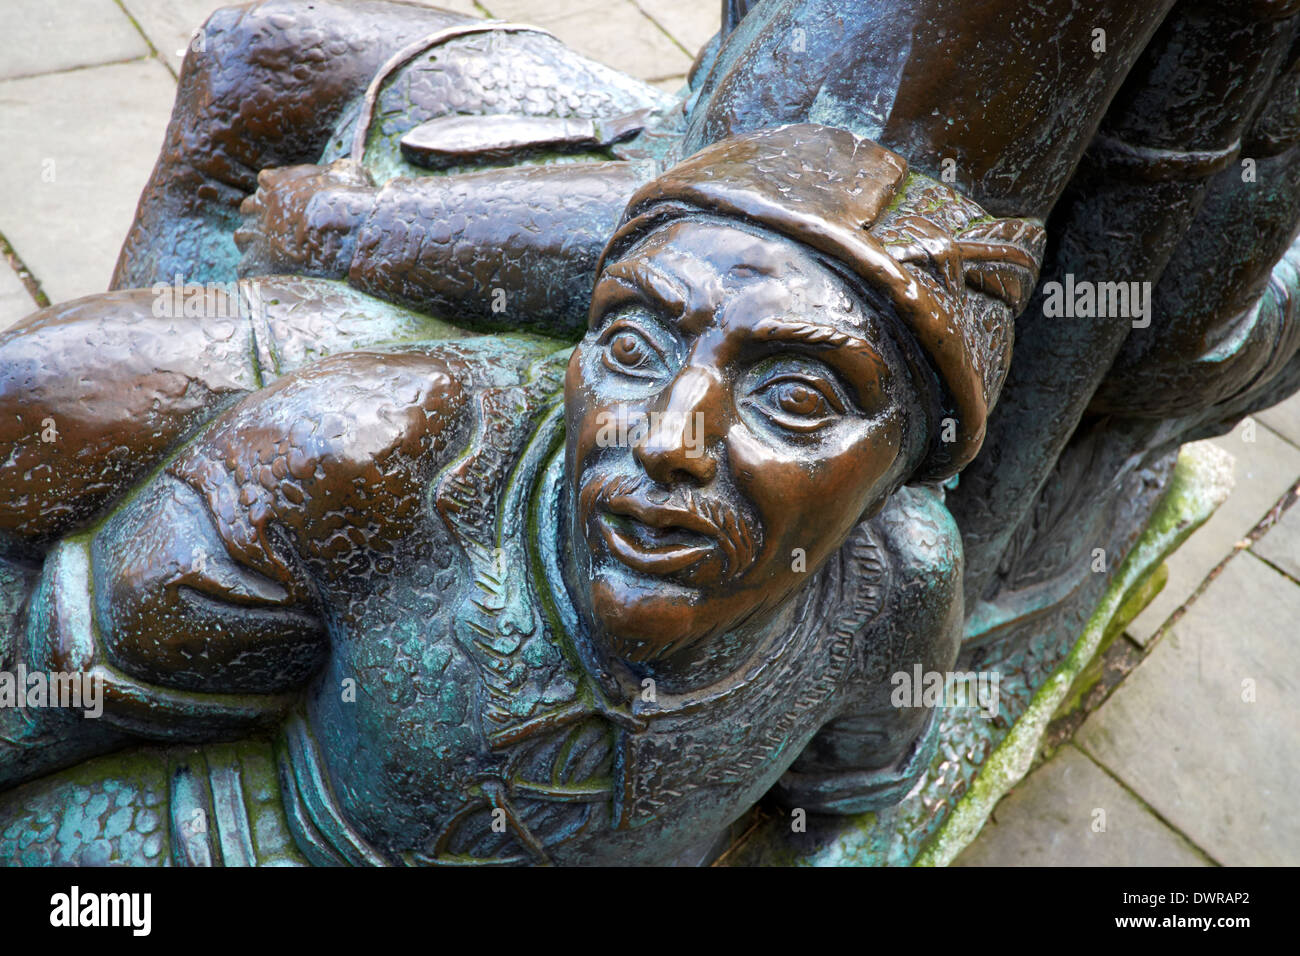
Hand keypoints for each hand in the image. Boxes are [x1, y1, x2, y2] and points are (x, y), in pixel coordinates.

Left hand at [234, 159, 376, 278]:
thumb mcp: (347, 172)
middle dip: (260, 217)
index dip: (277, 192)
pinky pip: (248, 266)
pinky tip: (269, 273)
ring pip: (242, 236)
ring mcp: (258, 230)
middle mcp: (261, 204)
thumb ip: (338, 169)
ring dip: (254, 242)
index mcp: (276, 182)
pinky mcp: (261, 256)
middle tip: (278, 228)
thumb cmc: (346, 197)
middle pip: (249, 208)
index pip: (265, 182)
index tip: (288, 201)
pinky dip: (256, 269)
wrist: (343, 224)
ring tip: (270, 252)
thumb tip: (347, 168)